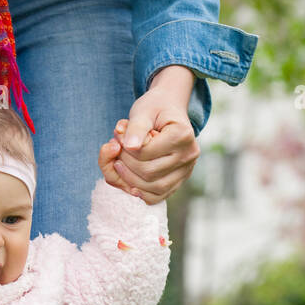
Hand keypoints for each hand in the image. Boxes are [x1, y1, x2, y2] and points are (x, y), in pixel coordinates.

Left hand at [105, 69, 199, 203]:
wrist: (169, 109)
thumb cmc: (154, 108)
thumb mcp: (143, 111)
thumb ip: (136, 127)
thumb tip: (129, 146)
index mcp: (182, 135)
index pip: (145, 153)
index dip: (125, 149)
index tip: (117, 136)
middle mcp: (189, 155)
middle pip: (148, 173)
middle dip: (125, 163)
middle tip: (116, 149)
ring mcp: (187, 170)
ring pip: (153, 188)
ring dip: (129, 179)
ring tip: (119, 162)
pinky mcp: (180, 180)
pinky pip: (158, 196)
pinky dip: (141, 192)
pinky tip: (130, 180)